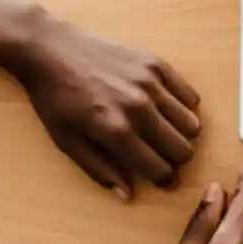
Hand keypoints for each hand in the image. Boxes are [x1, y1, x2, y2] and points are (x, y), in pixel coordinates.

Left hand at [14, 15, 200, 200]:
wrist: (50, 49)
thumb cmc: (54, 98)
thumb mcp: (66, 141)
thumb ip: (99, 170)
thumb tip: (128, 195)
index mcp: (115, 131)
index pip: (160, 169)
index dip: (163, 180)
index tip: (161, 180)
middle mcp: (139, 108)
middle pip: (183, 150)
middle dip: (176, 161)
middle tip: (164, 157)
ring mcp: (151, 83)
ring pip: (192, 125)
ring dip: (183, 136)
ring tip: (166, 133)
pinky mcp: (156, 64)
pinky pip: (190, 97)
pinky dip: (185, 109)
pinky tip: (167, 110)